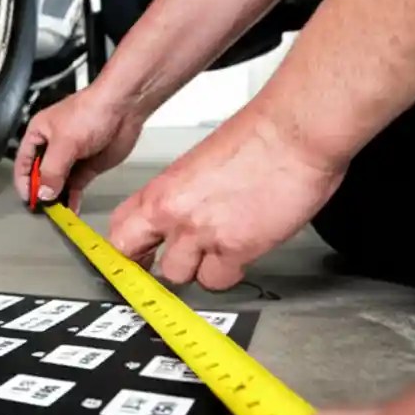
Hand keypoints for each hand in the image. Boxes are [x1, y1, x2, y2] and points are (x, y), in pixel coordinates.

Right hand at [13, 85, 144, 212]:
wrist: (124, 108)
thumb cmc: (91, 112)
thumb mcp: (65, 142)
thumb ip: (52, 170)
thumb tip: (43, 193)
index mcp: (38, 134)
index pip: (24, 163)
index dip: (24, 182)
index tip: (29, 199)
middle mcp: (53, 147)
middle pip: (40, 176)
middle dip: (41, 193)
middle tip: (43, 210)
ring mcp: (71, 158)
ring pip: (58, 183)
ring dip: (57, 198)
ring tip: (57, 214)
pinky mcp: (88, 167)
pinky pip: (76, 186)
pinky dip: (73, 198)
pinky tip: (72, 209)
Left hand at [108, 110, 342, 289]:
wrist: (294, 134)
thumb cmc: (258, 138)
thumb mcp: (200, 163)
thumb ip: (183, 193)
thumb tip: (180, 213)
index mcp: (163, 188)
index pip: (120, 230)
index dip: (129, 246)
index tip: (138, 253)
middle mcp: (175, 213)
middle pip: (136, 256)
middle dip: (153, 262)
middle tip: (175, 257)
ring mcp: (202, 233)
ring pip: (178, 275)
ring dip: (197, 267)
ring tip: (219, 247)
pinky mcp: (235, 249)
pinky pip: (218, 280)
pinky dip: (229, 272)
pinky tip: (241, 252)